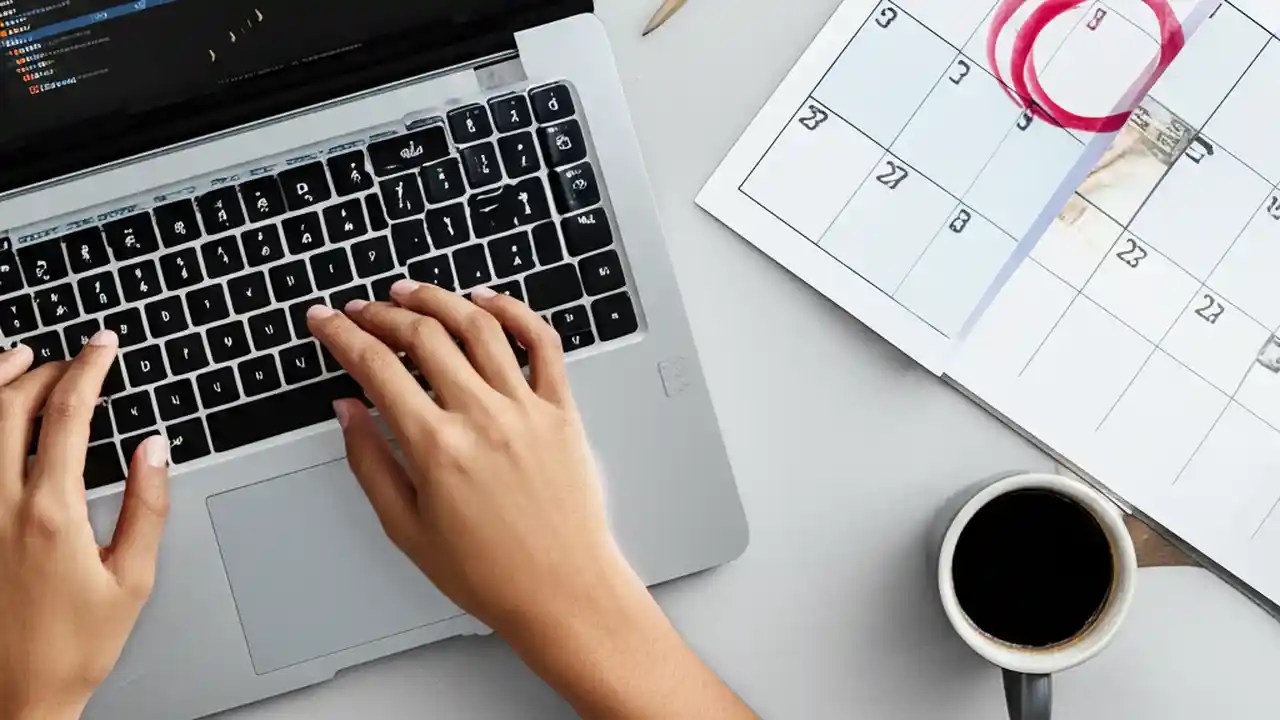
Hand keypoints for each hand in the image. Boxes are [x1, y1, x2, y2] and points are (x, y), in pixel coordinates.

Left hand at [0, 333, 169, 719]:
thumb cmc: (73, 647)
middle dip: (46, 368)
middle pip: (12, 406)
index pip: (69, 413)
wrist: (15, 695)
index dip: (89, 368)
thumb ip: (147, 506)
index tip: (104, 345)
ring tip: (20, 360)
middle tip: (72, 357)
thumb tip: (154, 449)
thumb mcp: (132, 580)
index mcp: (50, 513)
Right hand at [309, 281, 754, 718]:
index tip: (325, 321)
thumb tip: (346, 410)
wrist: (562, 591)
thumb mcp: (406, 528)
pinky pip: (542, 343)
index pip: (376, 368)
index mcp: (437, 448)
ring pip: (478, 326)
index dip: (342, 335)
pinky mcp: (562, 410)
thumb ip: (370, 462)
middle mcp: (482, 417)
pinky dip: (514, 311)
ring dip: (438, 299)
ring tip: (411, 292)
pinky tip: (487, 300)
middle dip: (382, 313)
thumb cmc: (489, 572)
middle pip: (423, 336)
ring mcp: (526, 408)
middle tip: (361, 309)